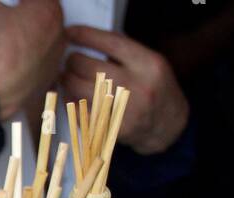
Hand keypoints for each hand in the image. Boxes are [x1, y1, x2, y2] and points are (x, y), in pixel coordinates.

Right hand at [0, 0, 65, 121]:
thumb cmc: (0, 47)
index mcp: (49, 10)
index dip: (26, 1)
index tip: (17, 3)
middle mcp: (59, 33)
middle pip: (50, 21)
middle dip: (34, 21)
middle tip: (16, 25)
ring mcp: (56, 58)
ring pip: (49, 46)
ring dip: (36, 45)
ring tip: (15, 50)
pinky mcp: (49, 80)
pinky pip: (43, 70)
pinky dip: (33, 69)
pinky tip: (17, 71)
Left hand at [62, 25, 188, 154]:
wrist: (167, 125)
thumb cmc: (155, 90)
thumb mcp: (148, 65)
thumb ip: (124, 53)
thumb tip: (88, 43)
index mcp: (148, 64)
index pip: (112, 43)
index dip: (87, 36)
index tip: (71, 34)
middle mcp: (136, 85)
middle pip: (89, 67)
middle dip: (73, 61)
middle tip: (70, 60)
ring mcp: (121, 109)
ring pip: (79, 88)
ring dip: (67, 80)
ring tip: (66, 76)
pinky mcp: (108, 127)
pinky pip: (79, 109)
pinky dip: (71, 100)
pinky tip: (71, 95)